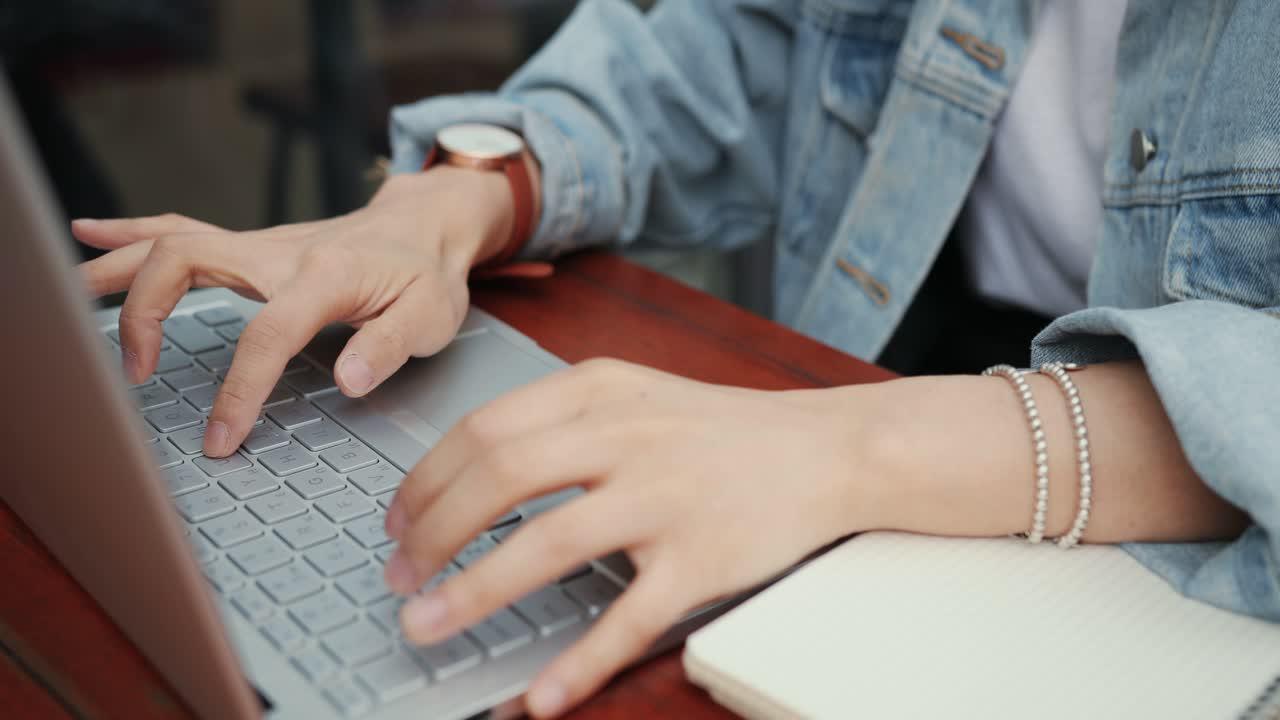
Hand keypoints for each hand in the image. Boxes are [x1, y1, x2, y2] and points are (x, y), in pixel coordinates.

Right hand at [75, 167, 517, 455]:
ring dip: (117, 267)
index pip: (268, 334)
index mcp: (325, 276)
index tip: (221, 438)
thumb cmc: (428, 275)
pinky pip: (181, 232)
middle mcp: (280, 252)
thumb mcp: (432, 316)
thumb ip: (391, 346)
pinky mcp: (250, 249)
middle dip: (145, 311)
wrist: (424, 226)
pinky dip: (132, 233)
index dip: (240, 390)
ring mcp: (259, 246)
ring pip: (171, 241)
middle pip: (187, 259)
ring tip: (70, 298)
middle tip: (132, 372)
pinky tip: (92, 235)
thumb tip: (350, 380)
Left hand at [381, 359, 871, 716]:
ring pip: (549, 545)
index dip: (424, 480)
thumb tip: (470, 469)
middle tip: (398, 575)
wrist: (827, 449)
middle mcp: (628, 437)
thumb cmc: (722, 430)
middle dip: (431, 534)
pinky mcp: (702, 559)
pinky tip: (539, 694)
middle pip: (499, 478)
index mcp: (601, 391)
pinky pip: (629, 617)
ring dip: (474, 592)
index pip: (485, 429)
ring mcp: (666, 497)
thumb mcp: (636, 392)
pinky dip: (578, 660)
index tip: (395, 520)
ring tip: (427, 625)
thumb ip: (561, 417)